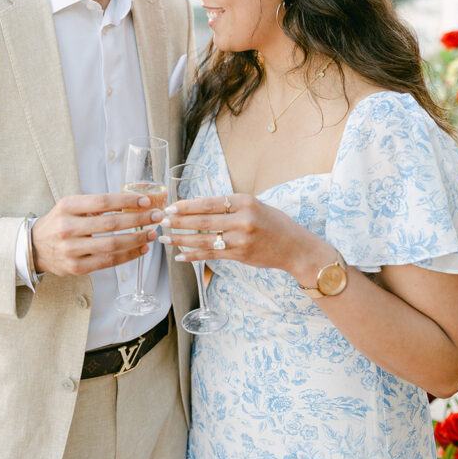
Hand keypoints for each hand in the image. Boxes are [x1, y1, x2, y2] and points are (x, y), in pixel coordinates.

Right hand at [32, 193, 163, 277]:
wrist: (34, 247)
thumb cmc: (59, 222)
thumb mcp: (70, 206)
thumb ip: (96, 204)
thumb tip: (132, 202)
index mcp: (68, 206)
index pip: (103, 201)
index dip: (127, 201)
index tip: (146, 201)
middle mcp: (68, 228)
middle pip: (111, 224)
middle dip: (139, 220)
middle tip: (156, 217)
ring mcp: (71, 250)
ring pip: (112, 245)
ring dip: (137, 239)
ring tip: (151, 233)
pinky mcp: (76, 267)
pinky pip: (108, 262)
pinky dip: (128, 256)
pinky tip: (141, 249)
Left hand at [158, 192, 320, 273]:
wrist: (295, 248)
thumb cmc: (274, 223)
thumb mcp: (255, 205)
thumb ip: (230, 206)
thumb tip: (199, 207)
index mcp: (245, 202)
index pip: (209, 203)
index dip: (188, 205)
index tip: (172, 206)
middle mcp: (242, 220)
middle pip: (203, 221)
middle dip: (180, 221)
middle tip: (163, 220)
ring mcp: (241, 240)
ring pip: (204, 240)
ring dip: (181, 240)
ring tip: (165, 239)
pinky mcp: (240, 256)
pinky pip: (212, 255)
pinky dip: (194, 256)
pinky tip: (181, 256)